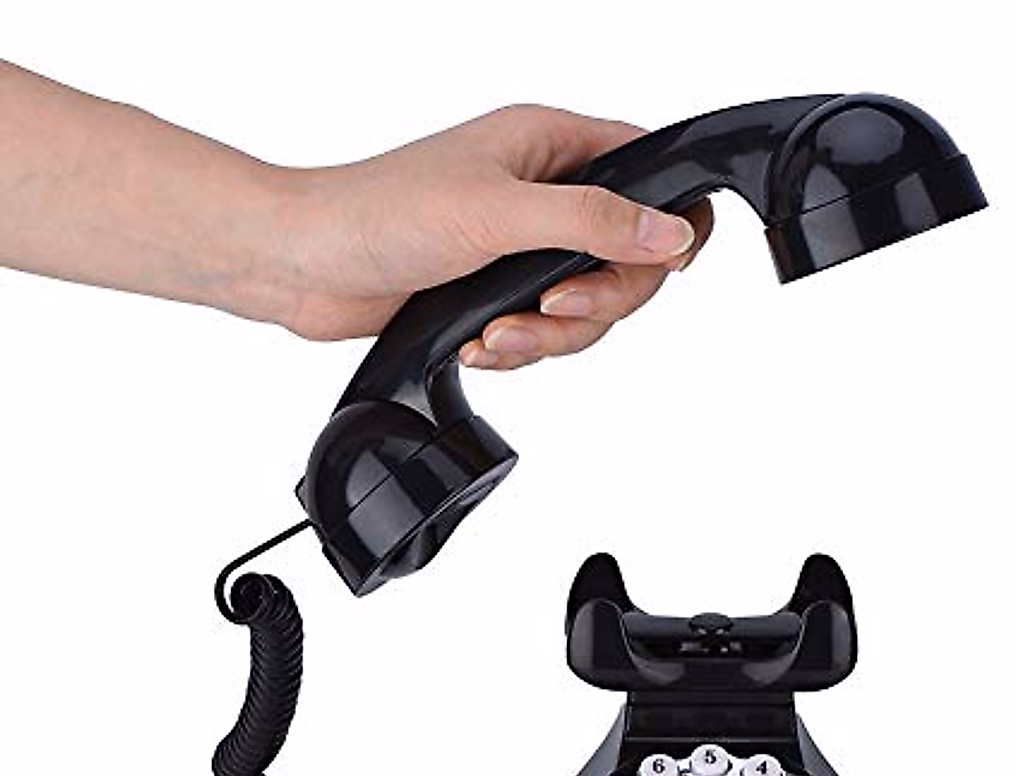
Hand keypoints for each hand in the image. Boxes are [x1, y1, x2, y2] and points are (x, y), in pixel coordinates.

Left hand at [272, 104, 712, 365]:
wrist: (305, 265)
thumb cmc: (379, 213)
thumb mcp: (499, 214)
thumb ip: (592, 223)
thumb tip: (670, 233)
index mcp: (551, 145)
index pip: (650, 175)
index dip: (666, 225)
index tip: (650, 265)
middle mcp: (545, 194)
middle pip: (625, 261)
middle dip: (593, 301)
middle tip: (549, 305)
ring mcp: (523, 247)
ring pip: (586, 308)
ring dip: (546, 335)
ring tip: (496, 333)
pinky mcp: (498, 292)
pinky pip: (544, 333)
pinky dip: (516, 347)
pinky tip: (477, 341)